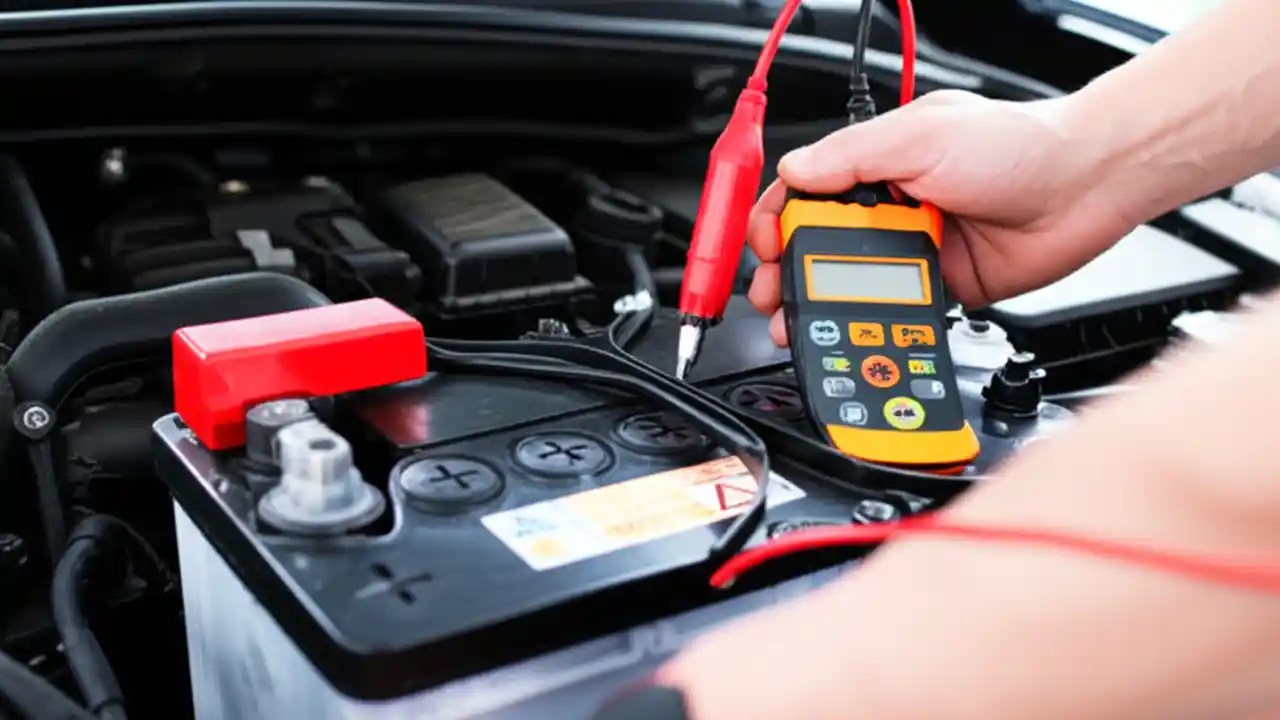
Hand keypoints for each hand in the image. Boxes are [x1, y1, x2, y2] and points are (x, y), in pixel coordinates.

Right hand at [747, 90, 1137, 346]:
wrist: (1087, 186)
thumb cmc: (1018, 145)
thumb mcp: (922, 135)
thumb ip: (852, 155)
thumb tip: (794, 171)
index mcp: (877, 166)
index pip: (805, 194)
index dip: (776, 221)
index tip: (765, 245)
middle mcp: (891, 208)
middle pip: (818, 247)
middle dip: (786, 273)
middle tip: (771, 295)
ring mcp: (915, 250)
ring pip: (852, 286)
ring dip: (821, 308)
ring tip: (799, 326)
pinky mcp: (941, 288)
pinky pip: (897, 312)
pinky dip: (873, 327)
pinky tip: (853, 337)